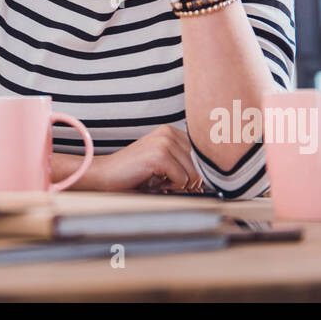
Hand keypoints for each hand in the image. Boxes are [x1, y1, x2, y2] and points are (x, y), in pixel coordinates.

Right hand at [85, 125, 203, 192]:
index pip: (202, 154)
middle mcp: (169, 132)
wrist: (105, 175)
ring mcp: (164, 142)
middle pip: (200, 165)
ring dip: (179, 185)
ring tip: (160, 182)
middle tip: (167, 183)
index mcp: (171, 131)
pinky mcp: (160, 156)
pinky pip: (182, 180)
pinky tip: (155, 184)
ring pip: (194, 174)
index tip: (188, 181)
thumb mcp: (163, 163)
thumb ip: (185, 163)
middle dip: (189, 181)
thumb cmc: (134, 173)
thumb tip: (215, 177)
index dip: (198, 172)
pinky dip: (171, 188)